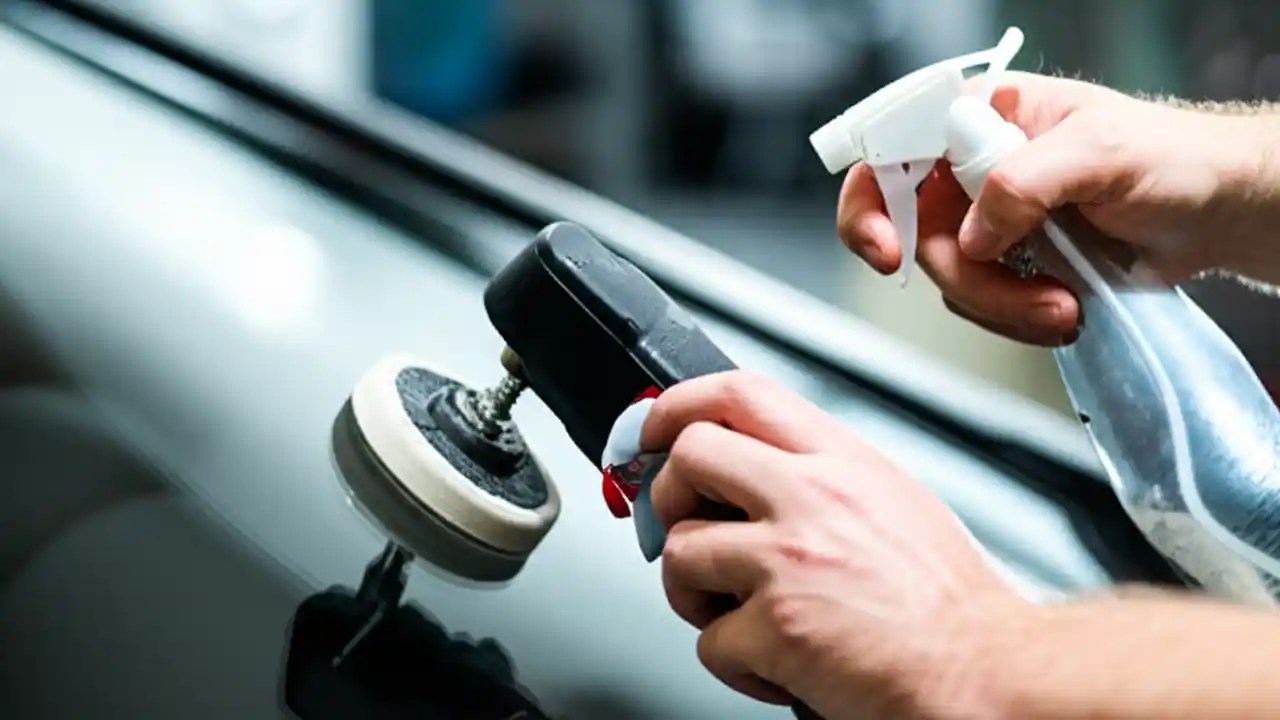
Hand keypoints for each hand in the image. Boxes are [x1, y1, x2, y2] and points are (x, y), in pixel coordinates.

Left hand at [643, 371, 1025, 719]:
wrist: (987, 674)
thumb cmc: (948, 602)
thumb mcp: (892, 500)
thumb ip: (822, 475)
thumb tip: (753, 467)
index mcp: (842, 461)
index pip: (741, 392)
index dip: (678, 404)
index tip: (654, 427)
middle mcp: (811, 497)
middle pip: (688, 457)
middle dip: (669, 497)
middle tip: (689, 528)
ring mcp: (787, 561)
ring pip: (678, 552)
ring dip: (694, 591)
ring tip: (739, 612)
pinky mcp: (775, 628)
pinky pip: (708, 641)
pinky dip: (733, 662)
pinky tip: (776, 663)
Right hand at [837, 71, 1279, 345]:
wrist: (1215, 213)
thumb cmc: (1173, 158)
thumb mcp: (1100, 151)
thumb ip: (1022, 181)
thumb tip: (972, 234)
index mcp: (983, 116)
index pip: (892, 146)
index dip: (870, 201)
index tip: (889, 251)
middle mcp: (973, 165)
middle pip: (915, 229)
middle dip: (966, 275)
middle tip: (1016, 291)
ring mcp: (989, 218)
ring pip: (949, 275)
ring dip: (1001, 305)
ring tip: (1063, 307)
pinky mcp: (1010, 264)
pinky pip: (980, 302)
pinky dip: (1016, 318)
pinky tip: (1063, 310)